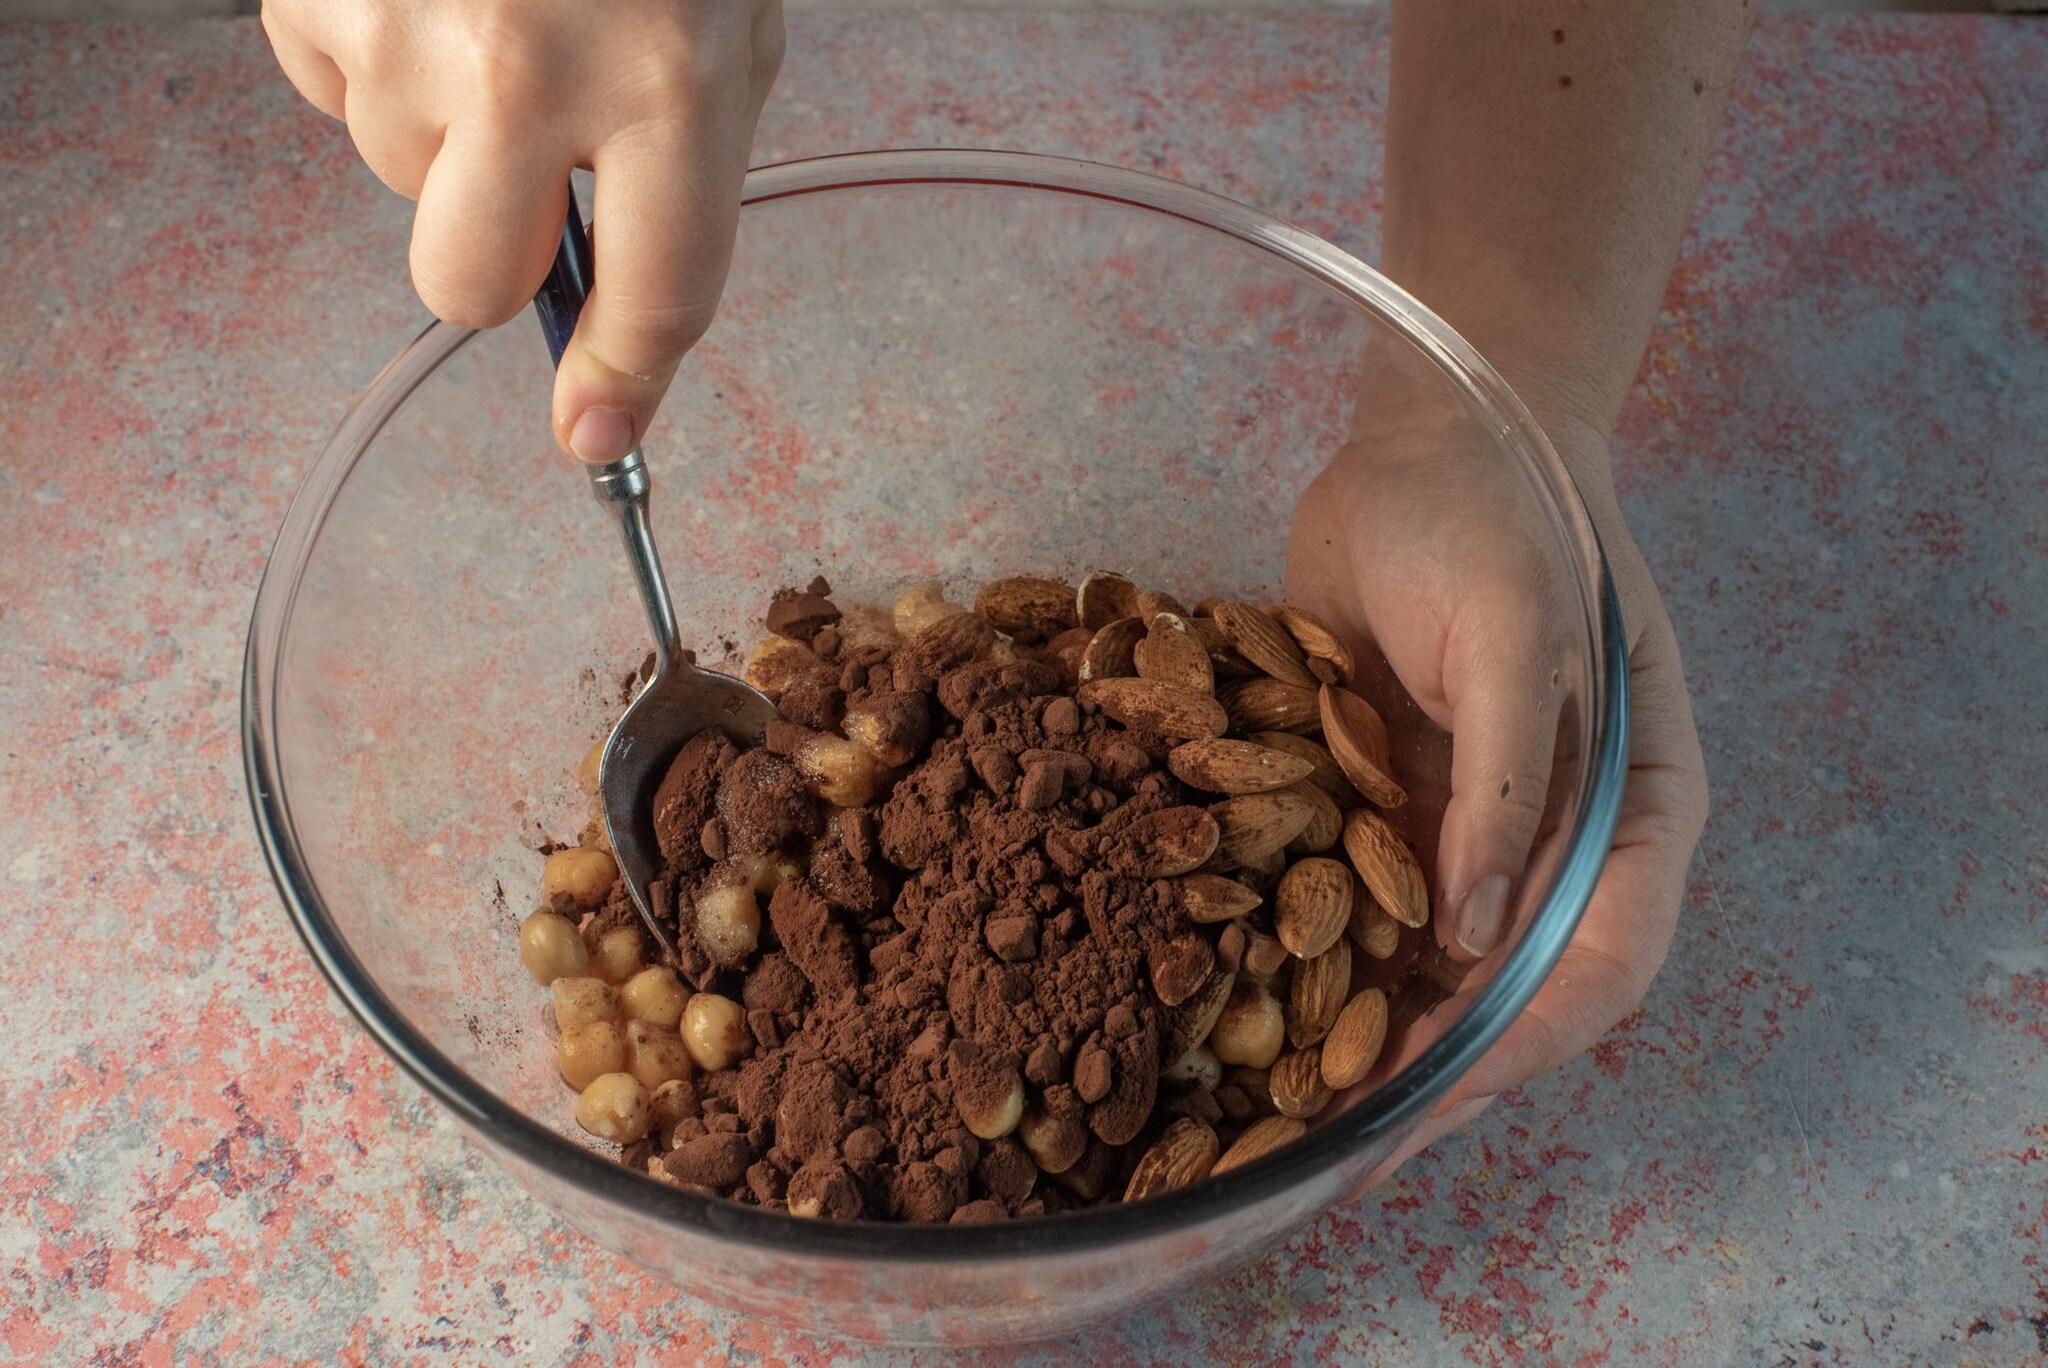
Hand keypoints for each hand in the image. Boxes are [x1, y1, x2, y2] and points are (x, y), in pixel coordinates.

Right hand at [262, 0, 782, 462]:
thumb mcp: (721, 30)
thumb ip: (679, 172)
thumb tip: (599, 322)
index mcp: (672, 81)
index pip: (656, 295)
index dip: (620, 385)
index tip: (592, 434)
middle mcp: (532, 65)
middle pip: (466, 284)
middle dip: (491, 253)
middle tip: (522, 170)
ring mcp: (406, 23)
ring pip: (394, 177)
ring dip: (438, 126)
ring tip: (487, 11)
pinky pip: (325, 84)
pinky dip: (371, 51)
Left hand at [1286, 400, 1707, 1181]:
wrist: (1434, 432)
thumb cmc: (1498, 510)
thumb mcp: (1513, 629)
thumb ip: (1503, 781)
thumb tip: (1474, 937)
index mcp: (1641, 804)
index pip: (1605, 961)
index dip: (1519, 1041)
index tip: (1426, 1094)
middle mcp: (1565, 837)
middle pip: (1517, 991)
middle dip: (1432, 1066)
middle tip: (1328, 1135)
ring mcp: (1477, 825)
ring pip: (1436, 966)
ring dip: (1367, 1031)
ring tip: (1278, 1105)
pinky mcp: (1396, 801)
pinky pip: (1364, 901)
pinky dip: (1318, 958)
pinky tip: (1248, 1001)